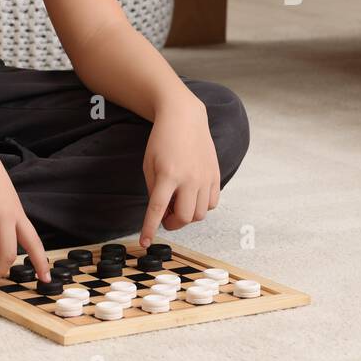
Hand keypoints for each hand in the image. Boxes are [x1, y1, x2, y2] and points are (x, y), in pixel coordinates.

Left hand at [139, 97, 220, 248]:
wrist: (184, 117)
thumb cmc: (162, 140)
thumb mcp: (149, 164)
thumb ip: (154, 190)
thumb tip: (162, 213)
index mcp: (168, 174)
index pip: (158, 210)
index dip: (149, 229)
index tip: (144, 242)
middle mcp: (189, 178)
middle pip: (184, 217)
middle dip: (172, 223)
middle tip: (166, 216)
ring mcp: (205, 177)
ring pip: (200, 214)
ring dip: (187, 216)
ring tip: (179, 204)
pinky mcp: (215, 175)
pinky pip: (212, 203)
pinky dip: (201, 207)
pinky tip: (193, 197)